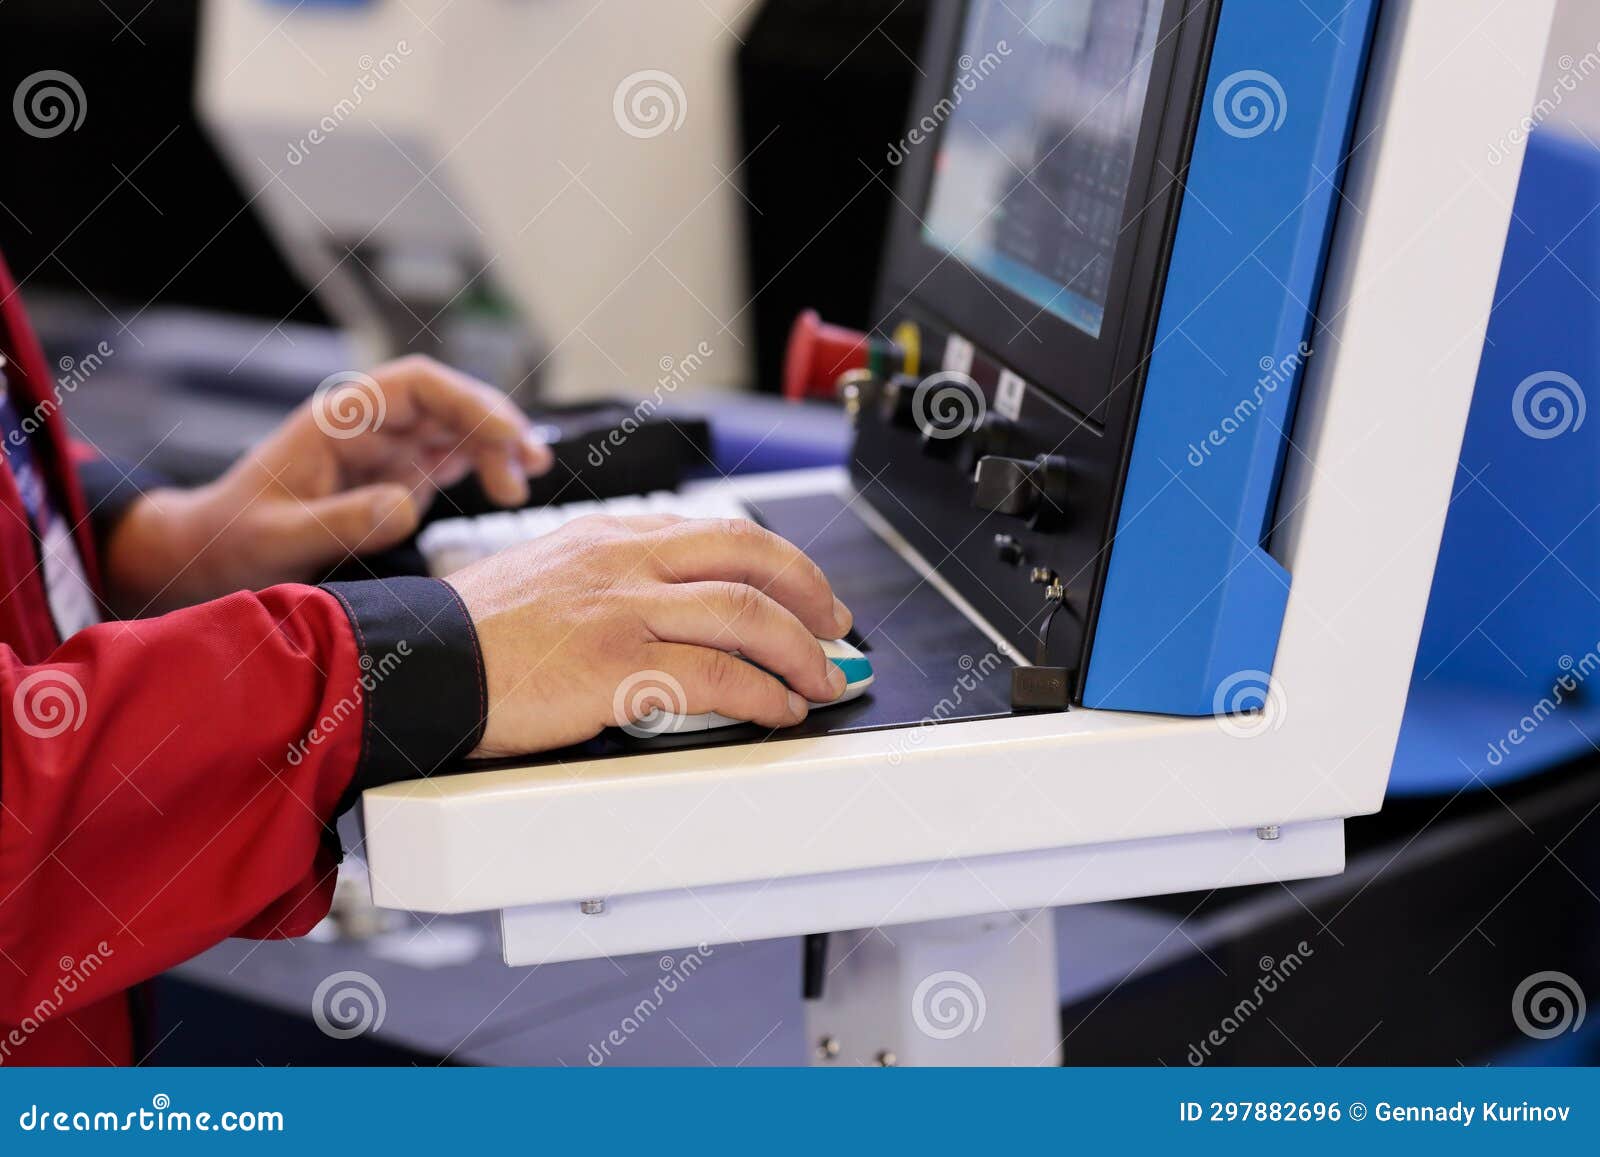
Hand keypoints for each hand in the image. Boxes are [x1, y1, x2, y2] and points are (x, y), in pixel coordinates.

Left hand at [104, 356, 550, 613]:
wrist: (208, 556)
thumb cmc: (232, 540)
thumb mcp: (278, 537)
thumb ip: (342, 521)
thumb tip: (409, 506)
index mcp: (337, 419)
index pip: (418, 385)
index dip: (470, 403)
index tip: (507, 437)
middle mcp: (366, 426)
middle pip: (447, 403)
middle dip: (495, 426)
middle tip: (531, 470)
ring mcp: (382, 451)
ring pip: (453, 430)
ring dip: (494, 449)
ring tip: (523, 485)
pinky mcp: (391, 479)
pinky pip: (445, 459)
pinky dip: (479, 468)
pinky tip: (506, 486)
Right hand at [447, 514, 854, 756]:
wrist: (414, 662)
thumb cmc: (472, 634)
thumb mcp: (549, 576)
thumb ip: (611, 581)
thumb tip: (667, 609)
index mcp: (611, 535)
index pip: (720, 532)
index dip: (780, 562)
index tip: (804, 590)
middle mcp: (625, 560)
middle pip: (751, 555)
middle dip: (811, 592)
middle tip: (837, 626)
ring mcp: (622, 609)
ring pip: (746, 614)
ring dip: (801, 650)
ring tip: (821, 677)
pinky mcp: (615, 665)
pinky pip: (716, 676)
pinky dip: (761, 695)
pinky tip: (777, 709)